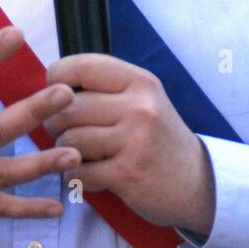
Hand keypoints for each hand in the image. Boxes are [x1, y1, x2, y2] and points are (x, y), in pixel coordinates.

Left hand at [43, 55, 215, 233]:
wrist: (195, 180)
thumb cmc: (157, 136)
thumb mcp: (142, 98)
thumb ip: (105, 87)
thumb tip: (53, 84)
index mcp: (139, 81)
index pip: (81, 67)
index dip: (57, 78)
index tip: (55, 92)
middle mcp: (138, 106)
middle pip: (68, 107)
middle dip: (56, 122)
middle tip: (62, 132)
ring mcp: (134, 140)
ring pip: (70, 139)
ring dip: (64, 151)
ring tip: (76, 154)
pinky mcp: (127, 174)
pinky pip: (79, 171)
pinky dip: (75, 176)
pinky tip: (86, 175)